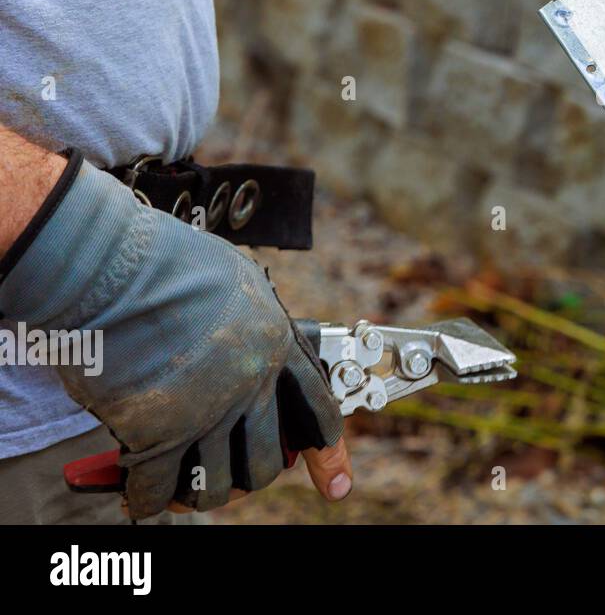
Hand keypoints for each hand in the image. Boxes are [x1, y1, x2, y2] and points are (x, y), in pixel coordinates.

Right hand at [0, 154, 346, 518]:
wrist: (114, 264)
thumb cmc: (164, 261)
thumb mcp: (235, 279)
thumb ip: (251, 318)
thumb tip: (253, 336)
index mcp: (278, 342)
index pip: (317, 411)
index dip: (328, 454)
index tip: (336, 486)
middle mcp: (253, 382)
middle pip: (266, 460)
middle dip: (249, 475)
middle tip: (228, 476)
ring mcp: (210, 411)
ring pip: (219, 485)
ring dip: (199, 494)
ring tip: (182, 489)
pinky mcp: (162, 433)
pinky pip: (159, 488)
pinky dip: (147, 496)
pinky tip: (136, 491)